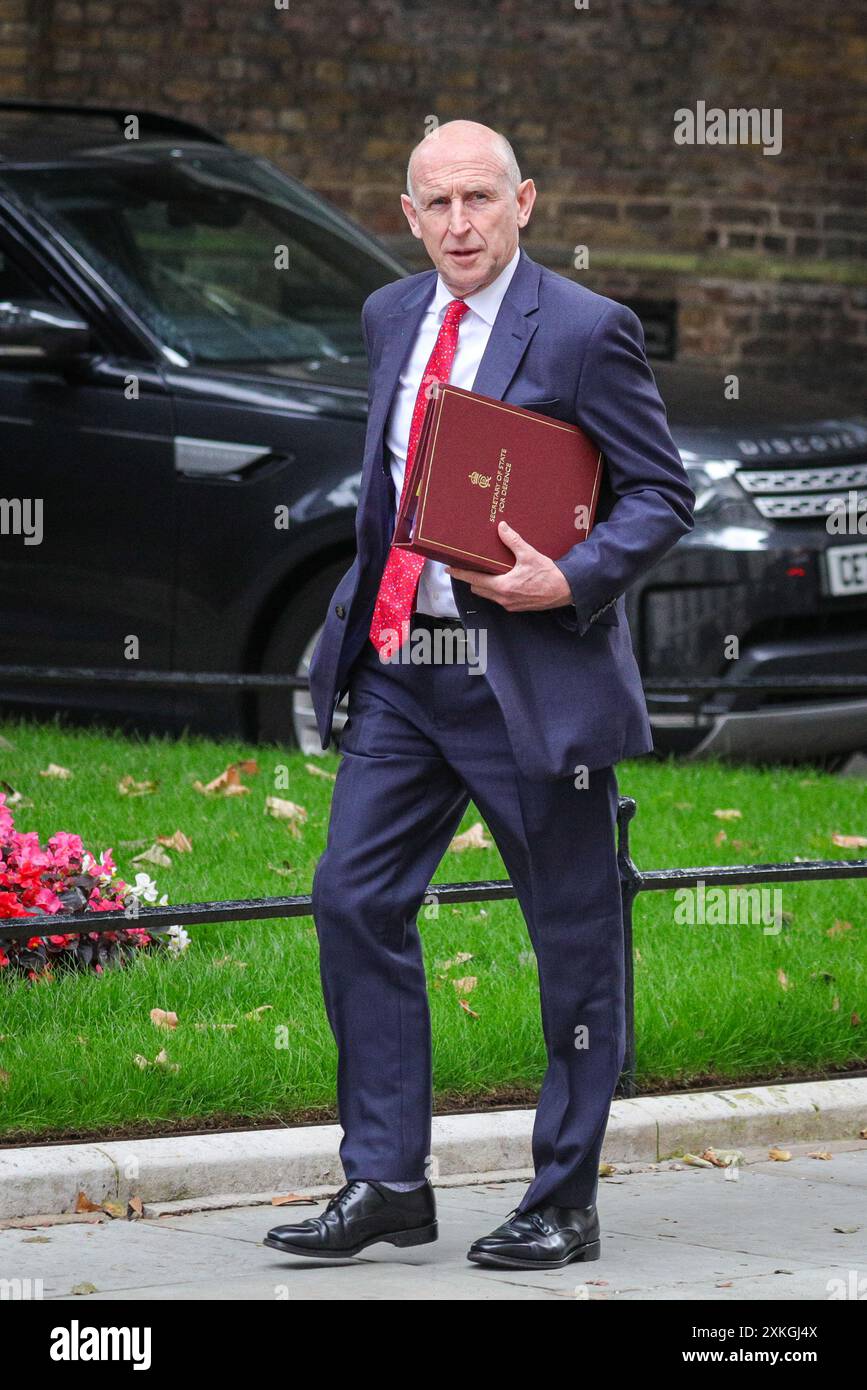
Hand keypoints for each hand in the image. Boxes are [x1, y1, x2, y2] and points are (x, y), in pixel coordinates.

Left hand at [446, 520, 572, 611]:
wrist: (566, 590)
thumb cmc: (548, 574)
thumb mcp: (529, 555)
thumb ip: (513, 541)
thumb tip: (501, 528)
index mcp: (502, 586)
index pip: (474, 579)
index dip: (460, 574)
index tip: (449, 569)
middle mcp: (503, 598)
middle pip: (478, 589)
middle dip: (470, 579)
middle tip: (466, 567)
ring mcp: (510, 604)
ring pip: (488, 595)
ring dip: (483, 585)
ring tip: (483, 572)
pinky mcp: (517, 607)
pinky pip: (499, 599)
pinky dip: (495, 590)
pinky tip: (501, 580)